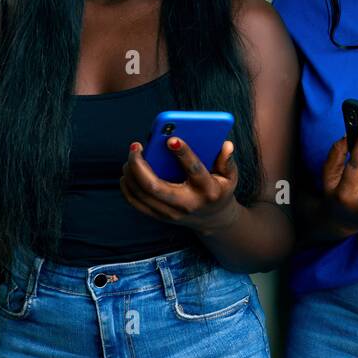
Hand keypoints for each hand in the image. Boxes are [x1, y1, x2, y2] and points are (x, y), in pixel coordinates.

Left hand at [120, 137, 240, 235]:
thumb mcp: (230, 176)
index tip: (171, 138)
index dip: (183, 154)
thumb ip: (227, 160)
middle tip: (135, 145)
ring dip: (131, 173)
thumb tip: (226, 145)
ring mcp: (171, 213)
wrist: (213, 218)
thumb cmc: (219, 189)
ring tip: (132, 154)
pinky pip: (136, 203)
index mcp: (207, 190)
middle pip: (156, 187)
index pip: (194, 170)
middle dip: (140, 165)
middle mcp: (188, 204)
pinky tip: (128, 171)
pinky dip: (128, 187)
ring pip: (142, 194)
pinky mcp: (160, 217)